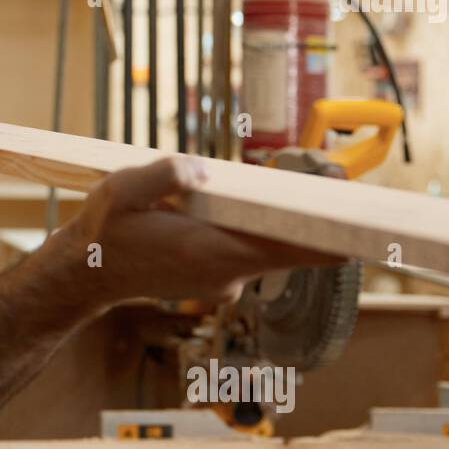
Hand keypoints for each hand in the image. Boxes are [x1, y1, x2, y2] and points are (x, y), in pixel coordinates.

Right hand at [57, 155, 342, 308]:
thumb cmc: (103, 232)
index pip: (293, 250)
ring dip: (277, 222)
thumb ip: (161, 176)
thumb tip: (198, 169)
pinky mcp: (217, 278)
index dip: (333, 235)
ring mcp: (224, 280)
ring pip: (270, 248)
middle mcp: (226, 272)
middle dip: (315, 217)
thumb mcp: (120, 191)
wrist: (85, 276)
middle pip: (293, 248)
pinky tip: (239, 209)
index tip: (363, 216)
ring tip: (287, 187)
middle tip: (339, 179)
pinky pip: (250, 251)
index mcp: (211, 250)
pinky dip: (255, 231)